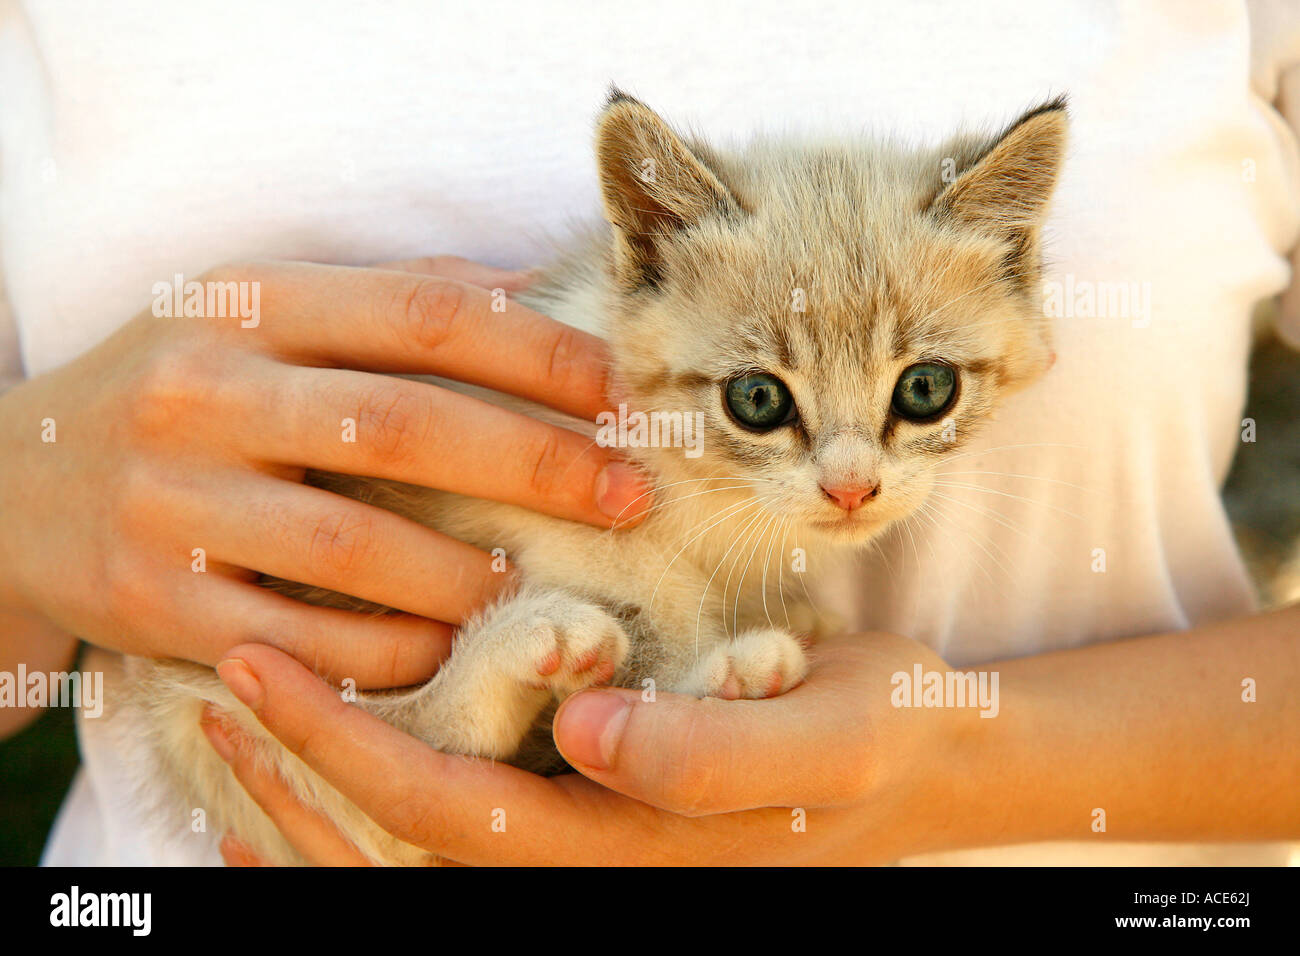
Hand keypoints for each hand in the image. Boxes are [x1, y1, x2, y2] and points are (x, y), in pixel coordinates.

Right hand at [0, 257, 650, 687]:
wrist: (15, 482)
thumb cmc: (179, 386)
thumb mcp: (258, 311)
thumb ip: (388, 298)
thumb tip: (532, 290)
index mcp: (250, 304)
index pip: (426, 313)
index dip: (541, 351)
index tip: (622, 392)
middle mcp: (206, 394)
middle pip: (406, 426)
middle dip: (538, 464)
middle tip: (627, 496)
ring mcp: (175, 503)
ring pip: (358, 548)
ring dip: (471, 573)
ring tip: (537, 582)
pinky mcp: (157, 602)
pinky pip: (304, 641)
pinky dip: (393, 650)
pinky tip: (444, 643)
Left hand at [202, 630, 977, 864]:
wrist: (918, 758)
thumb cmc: (877, 735)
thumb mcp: (826, 734)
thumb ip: (715, 747)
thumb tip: (590, 733)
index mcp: (624, 848)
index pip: (449, 816)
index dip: (346, 752)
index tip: (262, 670)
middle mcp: (585, 860)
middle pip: (400, 844)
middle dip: (298, 773)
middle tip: (217, 684)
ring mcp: (582, 841)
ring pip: (411, 842)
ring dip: (315, 789)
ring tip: (235, 723)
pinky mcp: (589, 807)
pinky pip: (453, 817)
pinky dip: (371, 796)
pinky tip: (322, 770)